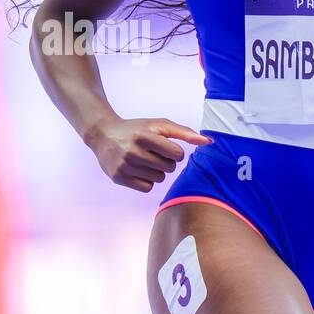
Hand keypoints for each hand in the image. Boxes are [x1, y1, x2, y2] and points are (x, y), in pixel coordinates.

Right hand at [87, 117, 210, 191]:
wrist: (103, 134)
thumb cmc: (138, 129)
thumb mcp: (159, 125)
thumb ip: (185, 132)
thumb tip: (209, 142)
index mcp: (145, 135)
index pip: (177, 155)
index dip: (175, 152)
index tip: (164, 146)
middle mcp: (133, 151)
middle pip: (169, 168)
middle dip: (165, 161)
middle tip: (152, 153)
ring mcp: (124, 165)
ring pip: (159, 179)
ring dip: (156, 171)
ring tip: (144, 160)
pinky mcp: (118, 177)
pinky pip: (147, 188)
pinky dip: (146, 181)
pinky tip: (137, 170)